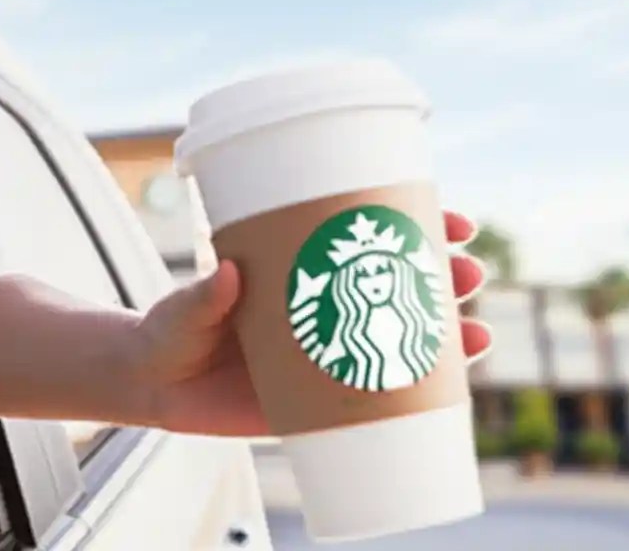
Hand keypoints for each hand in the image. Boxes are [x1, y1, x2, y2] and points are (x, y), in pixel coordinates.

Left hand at [134, 210, 492, 436]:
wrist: (152, 386)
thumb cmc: (170, 331)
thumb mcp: (184, 307)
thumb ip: (203, 295)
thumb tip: (228, 272)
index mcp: (303, 272)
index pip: (370, 242)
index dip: (417, 227)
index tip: (453, 220)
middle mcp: (324, 311)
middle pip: (401, 289)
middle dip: (444, 278)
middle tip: (467, 271)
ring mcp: (326, 358)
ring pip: (402, 344)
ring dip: (449, 337)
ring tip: (476, 334)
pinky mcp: (317, 408)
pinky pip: (377, 403)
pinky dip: (416, 397)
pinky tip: (450, 390)